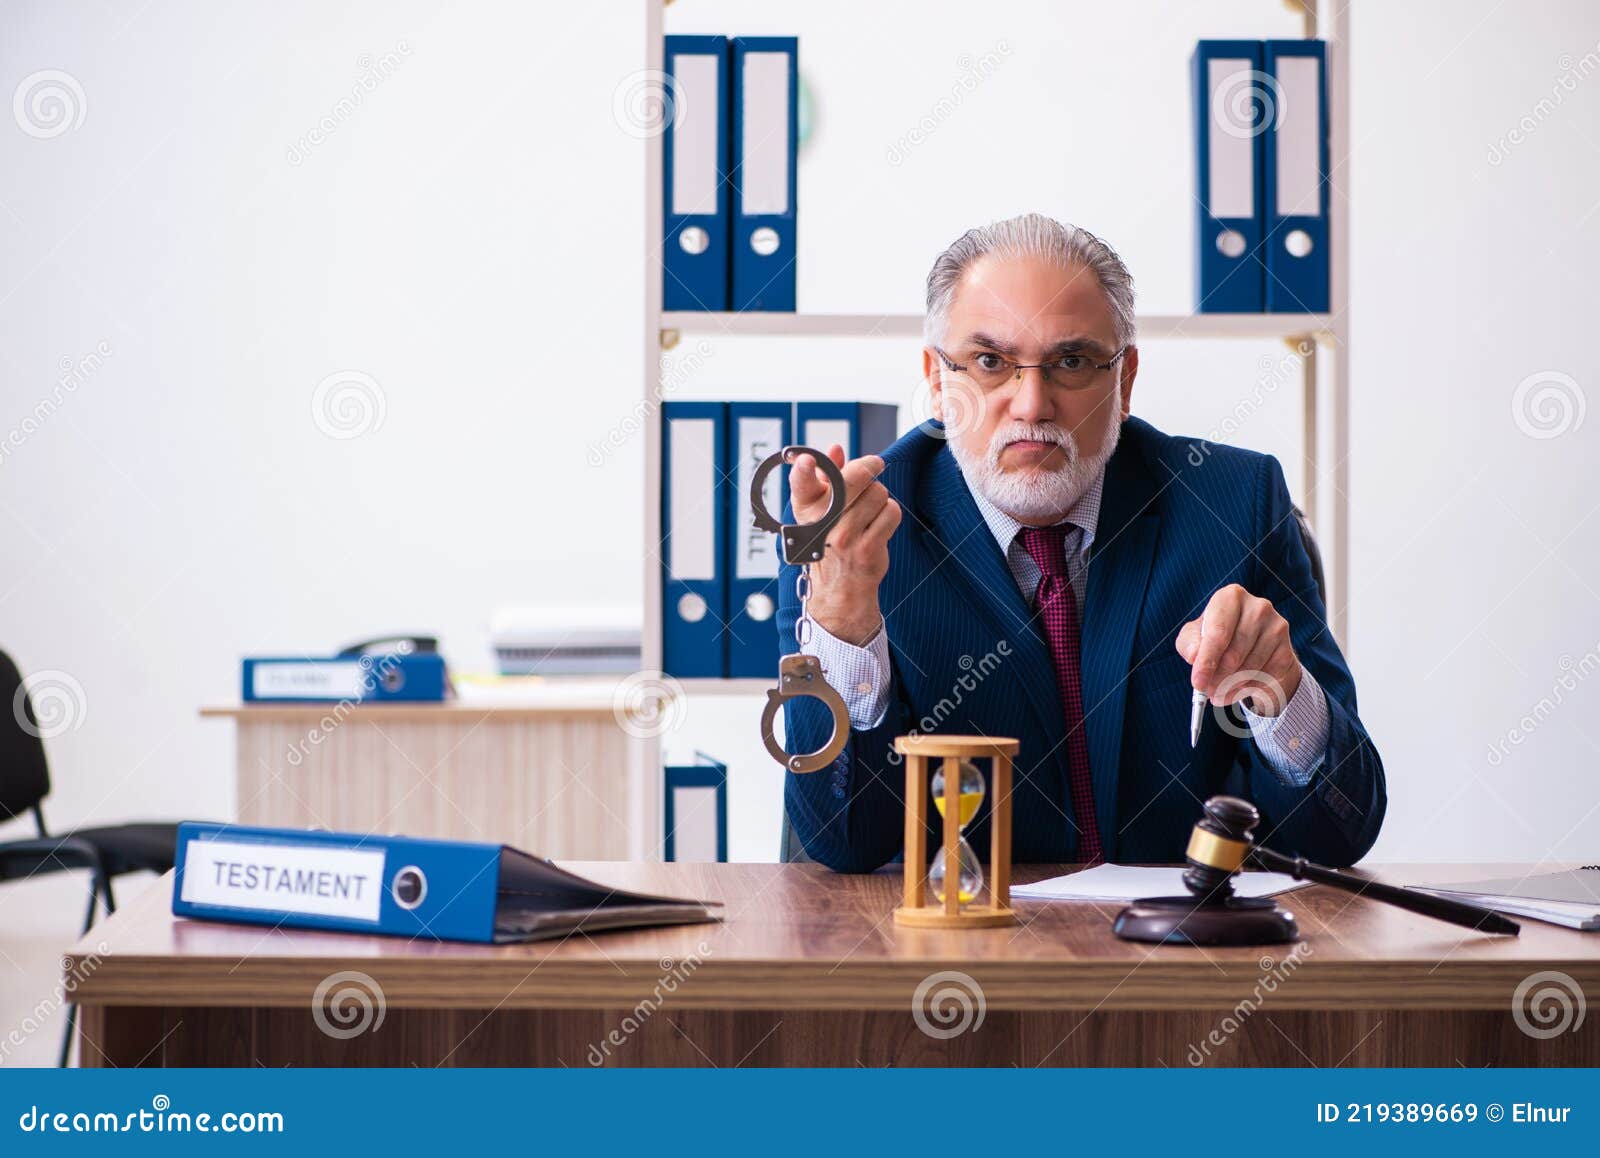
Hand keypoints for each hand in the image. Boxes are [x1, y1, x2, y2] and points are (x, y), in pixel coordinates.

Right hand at [789, 444, 901, 645]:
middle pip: (854, 478)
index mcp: (806, 508)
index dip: (803, 470)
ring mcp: (844, 537)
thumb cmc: (831, 538)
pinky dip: (890, 514)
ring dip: (880, 497)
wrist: (840, 584)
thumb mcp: (820, 507)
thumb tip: (835, 448)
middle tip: (875, 465)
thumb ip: (828, 474)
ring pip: (878, 493)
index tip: (807, 461)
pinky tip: (879, 524)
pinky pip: (891, 512)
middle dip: (868, 467)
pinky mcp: (867, 549)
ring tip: (870, 510)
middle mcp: (822, 523)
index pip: (801, 484)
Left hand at [1175, 584, 1301, 716]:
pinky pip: (1265, 677)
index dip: (1206, 661)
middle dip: (1217, 678)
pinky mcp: (1287, 650)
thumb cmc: (1217, 636)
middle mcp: (1258, 607)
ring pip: (1249, 668)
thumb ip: (1189, 644)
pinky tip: (1239, 685)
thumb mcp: (1195, 636)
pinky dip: (1249, 688)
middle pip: (1233, 654)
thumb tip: (1194, 657)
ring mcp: (1277, 628)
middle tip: (1207, 690)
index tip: (1198, 683)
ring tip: (1220, 688)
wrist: (1253, 646)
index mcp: (1231, 597)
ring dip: (1231, 685)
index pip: (1218, 633)